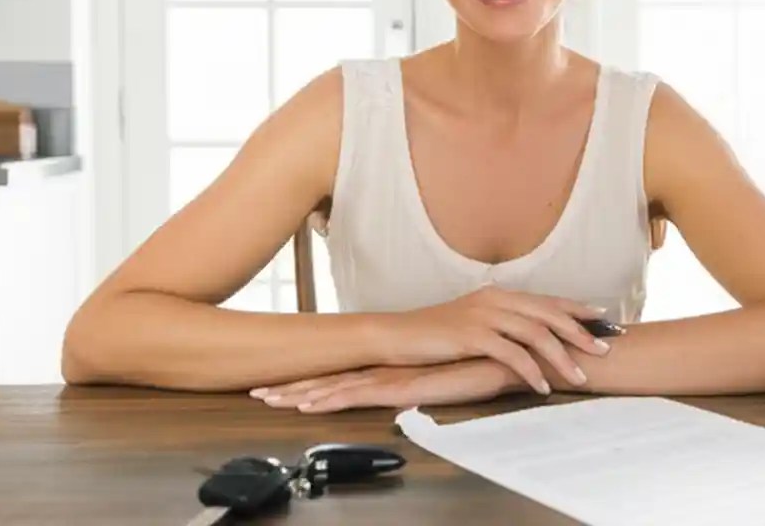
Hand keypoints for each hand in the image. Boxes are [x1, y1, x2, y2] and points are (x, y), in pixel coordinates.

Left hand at [249, 360, 526, 412]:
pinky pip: (359, 396)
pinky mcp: (403, 388)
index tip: (281, 384)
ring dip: (300, 394)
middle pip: (330, 377)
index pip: (344, 372)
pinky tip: (307, 406)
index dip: (312, 378)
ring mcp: (391, 377)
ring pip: (336, 386)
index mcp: (393, 365)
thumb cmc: (483, 365)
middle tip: (257, 391)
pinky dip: (329, 400)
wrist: (507, 358)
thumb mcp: (449, 373)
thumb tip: (415, 386)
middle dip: (292, 385)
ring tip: (267, 399)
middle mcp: (386, 368)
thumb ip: (431, 376)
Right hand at [381, 284, 611, 394]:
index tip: (605, 319)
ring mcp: (484, 315)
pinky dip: (531, 371)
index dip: (577, 309)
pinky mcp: (472, 336)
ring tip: (580, 375)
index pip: (546, 300)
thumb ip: (501, 325)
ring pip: (535, 333)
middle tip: (604, 349)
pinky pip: (511, 354)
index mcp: (498, 294)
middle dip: (580, 332)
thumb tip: (530, 339)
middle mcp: (495, 299)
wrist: (397, 336)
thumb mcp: (472, 323)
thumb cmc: (435, 335)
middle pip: (548, 313)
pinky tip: (542, 386)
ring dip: (561, 356)